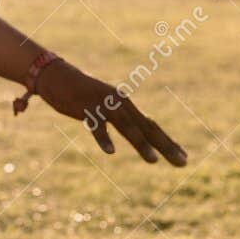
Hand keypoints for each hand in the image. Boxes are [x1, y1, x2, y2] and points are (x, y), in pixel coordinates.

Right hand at [35, 60, 186, 165]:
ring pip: (126, 126)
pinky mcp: (85, 107)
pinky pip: (96, 125)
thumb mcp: (104, 107)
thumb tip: (136, 131)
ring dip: (141, 144)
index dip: (168, 142)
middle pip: (146, 127)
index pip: (151, 126)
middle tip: (182, 163)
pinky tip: (111, 151)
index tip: (184, 158)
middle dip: (165, 146)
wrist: (55, 75)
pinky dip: (103, 138)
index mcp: (126, 105)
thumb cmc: (81, 94)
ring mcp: (104, 104)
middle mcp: (120, 103)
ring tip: (153, 161)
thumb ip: (119, 118)